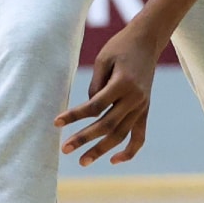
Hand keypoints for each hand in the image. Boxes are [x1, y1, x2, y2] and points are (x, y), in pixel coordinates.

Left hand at [56, 22, 164, 165]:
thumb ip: (95, 86)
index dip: (75, 115)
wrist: (147, 41)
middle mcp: (135, 98)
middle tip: (64, 149)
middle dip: (84, 138)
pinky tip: (113, 160)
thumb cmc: (121, 46)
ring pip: (121, 134)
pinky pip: (139, 136)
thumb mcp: (103, 59)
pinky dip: (129, 151)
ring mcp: (142, 106)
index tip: (56, 122)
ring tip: (82, 161)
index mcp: (123, 83)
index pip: (95, 106)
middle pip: (107, 124)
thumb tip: (89, 110)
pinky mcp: (145, 110)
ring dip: (101, 150)